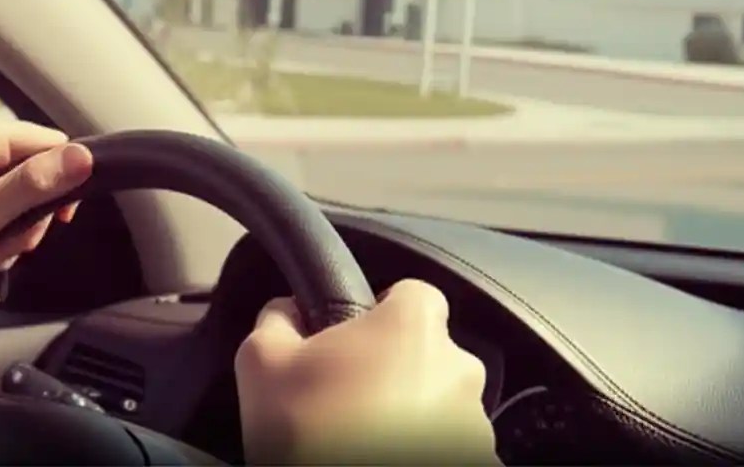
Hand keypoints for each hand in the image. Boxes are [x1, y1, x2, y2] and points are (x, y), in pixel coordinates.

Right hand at [234, 280, 497, 464]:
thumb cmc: (306, 433)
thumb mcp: (260, 363)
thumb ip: (277, 318)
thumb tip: (288, 309)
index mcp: (411, 327)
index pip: (412, 292)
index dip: (379, 312)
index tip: (352, 340)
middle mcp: (458, 368)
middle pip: (428, 352)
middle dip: (395, 369)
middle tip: (347, 398)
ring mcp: (476, 424)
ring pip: (441, 402)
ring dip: (412, 414)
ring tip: (363, 441)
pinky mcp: (483, 464)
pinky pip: (451, 446)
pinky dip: (424, 449)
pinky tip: (382, 458)